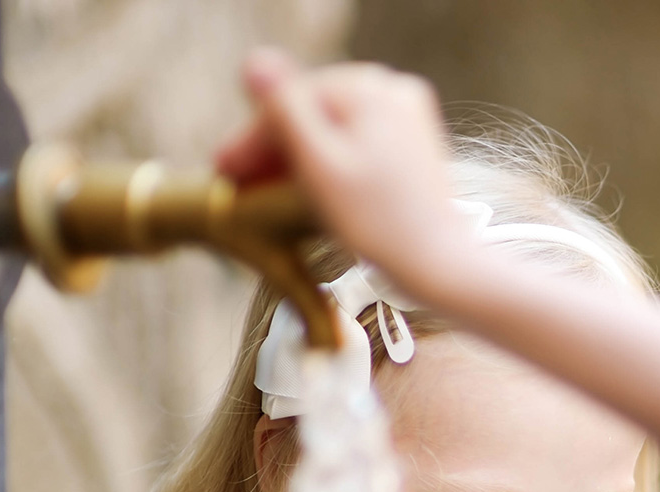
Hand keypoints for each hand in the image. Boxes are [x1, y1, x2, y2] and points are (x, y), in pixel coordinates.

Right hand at [216, 49, 465, 291]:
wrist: (437, 261)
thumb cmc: (376, 220)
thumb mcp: (319, 163)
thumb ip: (285, 109)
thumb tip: (256, 61)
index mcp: (370, 88)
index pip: (293, 102)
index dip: (253, 137)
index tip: (222, 169)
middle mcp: (394, 90)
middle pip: (314, 112)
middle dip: (273, 145)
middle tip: (232, 179)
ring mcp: (408, 114)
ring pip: (334, 128)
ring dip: (297, 154)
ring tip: (260, 188)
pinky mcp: (414, 142)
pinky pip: (358, 142)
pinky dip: (329, 160)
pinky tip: (303, 185)